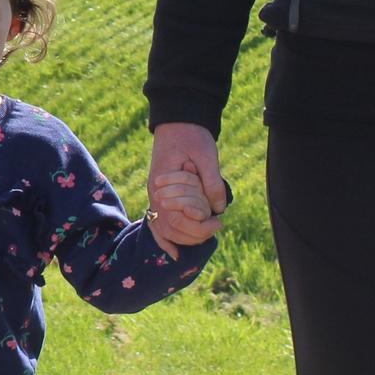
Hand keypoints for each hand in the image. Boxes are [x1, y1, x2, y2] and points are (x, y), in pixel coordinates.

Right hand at [148, 123, 229, 244]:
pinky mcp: (162, 196)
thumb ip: (212, 182)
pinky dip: (165, 239)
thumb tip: (219, 209)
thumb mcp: (206, 155)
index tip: (217, 220)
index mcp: (163, 183)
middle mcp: (156, 193)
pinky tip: (175, 253)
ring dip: (186, 237)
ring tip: (208, 231)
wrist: (178, 121)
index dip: (198, 225)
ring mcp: (157, 196)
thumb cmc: (191, 135)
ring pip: (165, 229)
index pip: (177, 217)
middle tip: (217, 225)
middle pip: (170, 228)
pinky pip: (159, 223)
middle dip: (195, 234)